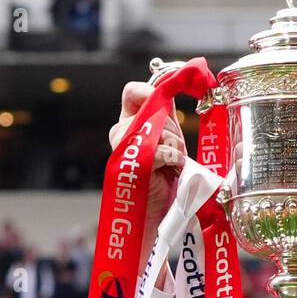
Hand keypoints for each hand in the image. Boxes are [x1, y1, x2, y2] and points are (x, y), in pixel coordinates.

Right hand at [109, 81, 187, 235]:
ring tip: (173, 165)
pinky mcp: (130, 167)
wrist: (161, 213)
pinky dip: (172, 158)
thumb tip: (174, 84)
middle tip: (175, 152)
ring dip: (174, 146)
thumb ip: (166, 114)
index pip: (132, 92)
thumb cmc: (165, 178)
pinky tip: (172, 170)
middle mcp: (121, 133)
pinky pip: (158, 150)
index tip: (167, 98)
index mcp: (129, 122)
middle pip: (152, 110)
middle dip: (172, 129)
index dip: (150, 90)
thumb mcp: (168, 138)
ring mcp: (123, 150)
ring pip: (156, 129)